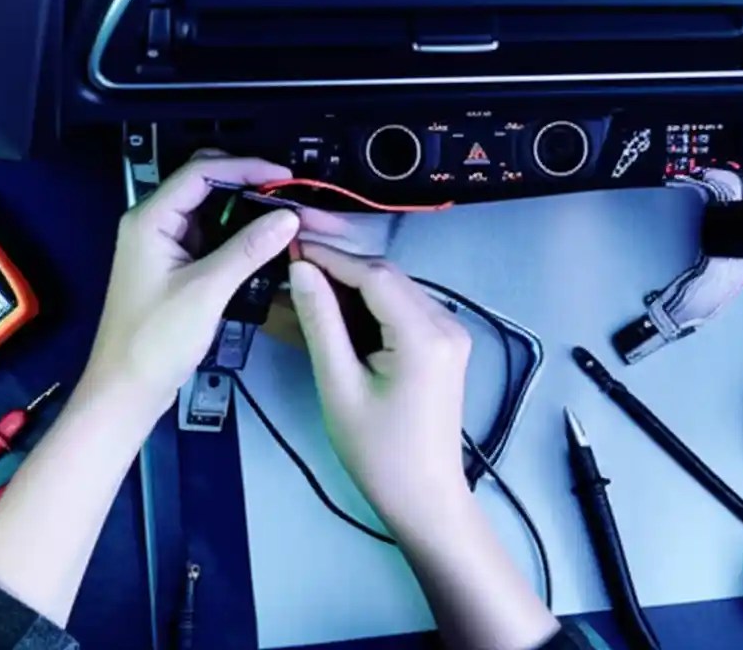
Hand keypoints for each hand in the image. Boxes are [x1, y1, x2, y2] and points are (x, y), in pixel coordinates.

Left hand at [76, 153, 301, 424]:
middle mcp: (152, 224)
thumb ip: (248, 249)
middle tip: (285, 193)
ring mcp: (161, 246)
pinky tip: (261, 242)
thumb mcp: (206, 290)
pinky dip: (234, 234)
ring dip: (242, 209)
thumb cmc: (154, 341)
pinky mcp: (172, 267)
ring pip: (207, 210)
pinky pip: (207, 236)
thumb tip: (287, 217)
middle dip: (244, 183)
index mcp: (149, 219)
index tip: (283, 176)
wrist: (126, 389)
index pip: (200, 172)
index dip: (244, 167)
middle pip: (202, 184)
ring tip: (281, 215)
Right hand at [288, 244, 472, 531]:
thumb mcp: (339, 386)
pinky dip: (373, 300)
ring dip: (356, 280)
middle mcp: (447, 324)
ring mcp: (452, 333)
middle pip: (388, 276)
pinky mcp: (447, 344)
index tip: (290, 245)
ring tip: (309, 277)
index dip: (331, 256)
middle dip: (342, 263)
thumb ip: (321, 323)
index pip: (374, 275)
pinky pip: (406, 307)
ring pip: (397, 288)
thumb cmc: (377, 452)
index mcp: (424, 336)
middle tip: (294, 256)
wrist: (424, 497)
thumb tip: (301, 268)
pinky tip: (340, 304)